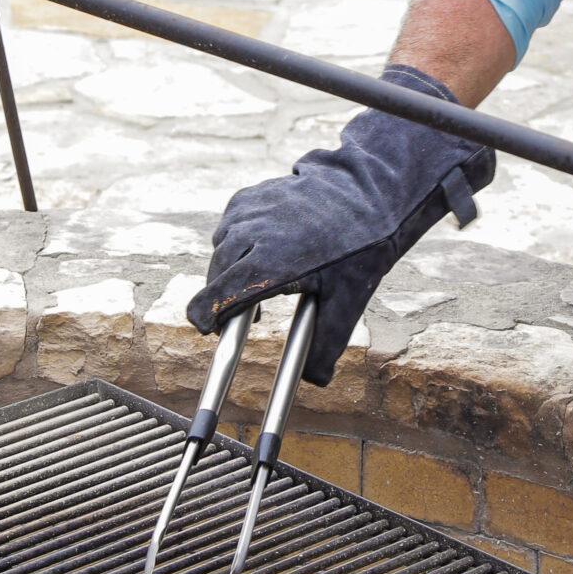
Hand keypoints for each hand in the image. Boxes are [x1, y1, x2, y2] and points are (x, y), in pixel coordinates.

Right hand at [186, 66, 494, 384]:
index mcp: (266, 267)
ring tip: (259, 283)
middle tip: (248, 316)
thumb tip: (314, 382)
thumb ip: (328, 344)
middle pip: (216, 278)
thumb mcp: (347, 301)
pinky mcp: (246, 198)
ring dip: (231, 269)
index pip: (215, 299)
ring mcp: (244, 214)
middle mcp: (248, 237)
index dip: (205, 318)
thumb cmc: (359, 249)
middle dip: (223, 299)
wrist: (366, 192)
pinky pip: (229, 227)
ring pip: (221, 251)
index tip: (206, 330)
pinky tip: (262, 249)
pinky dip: (237, 242)